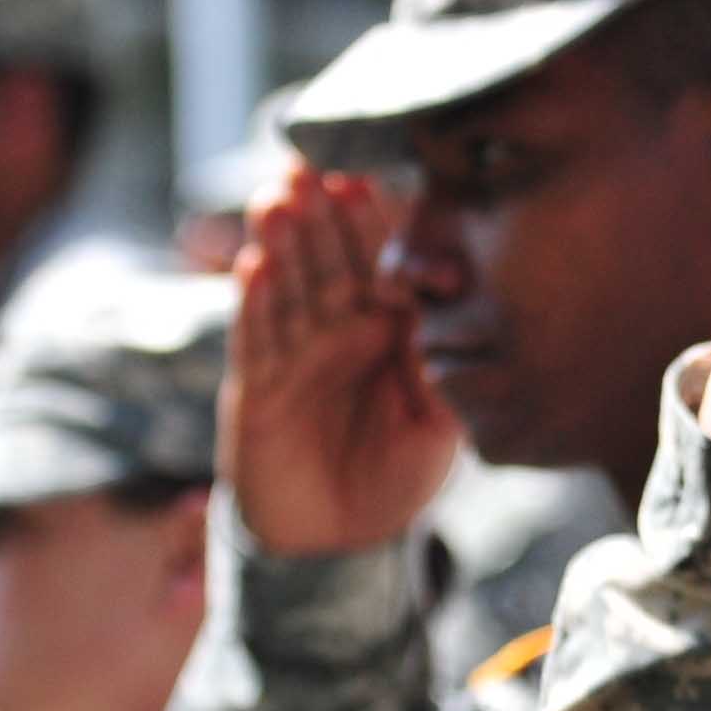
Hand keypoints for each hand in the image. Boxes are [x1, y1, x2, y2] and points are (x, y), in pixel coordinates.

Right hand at [220, 162, 460, 556]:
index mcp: (388, 331)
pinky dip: (254, 304)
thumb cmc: (393, 480)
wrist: (333, 544)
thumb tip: (456, 319)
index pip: (381, 264)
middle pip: (328, 261)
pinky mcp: (257, 386)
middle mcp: (339, 331)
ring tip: (276, 197)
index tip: (369, 180)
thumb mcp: (439, 427)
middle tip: (312, 166)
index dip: (373, 224)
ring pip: (288, 287)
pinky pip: (255, 338)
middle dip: (321, 214)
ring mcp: (294, 354)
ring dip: (281, 242)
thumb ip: (446, 374)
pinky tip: (253, 265)